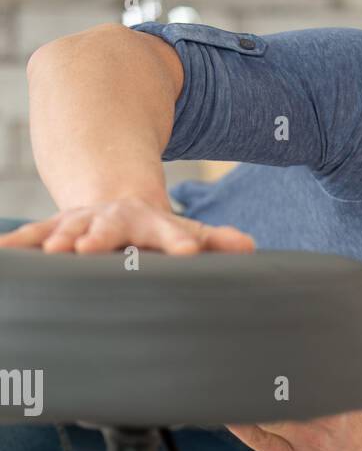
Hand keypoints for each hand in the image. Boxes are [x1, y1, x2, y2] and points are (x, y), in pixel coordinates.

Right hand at [0, 197, 255, 255]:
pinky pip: (35, 234)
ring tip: (48, 251)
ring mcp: (82, 222)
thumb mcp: (186, 231)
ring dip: (56, 239)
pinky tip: (3, 250)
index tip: (186, 253)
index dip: (176, 242)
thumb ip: (215, 240)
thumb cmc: (157, 230)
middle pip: (108, 227)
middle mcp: (113, 219)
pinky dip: (20, 243)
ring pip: (67, 228)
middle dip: (98, 236)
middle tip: (88, 248)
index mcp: (149, 222)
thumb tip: (248, 247)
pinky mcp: (56, 228)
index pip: (167, 232)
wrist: (115, 197)